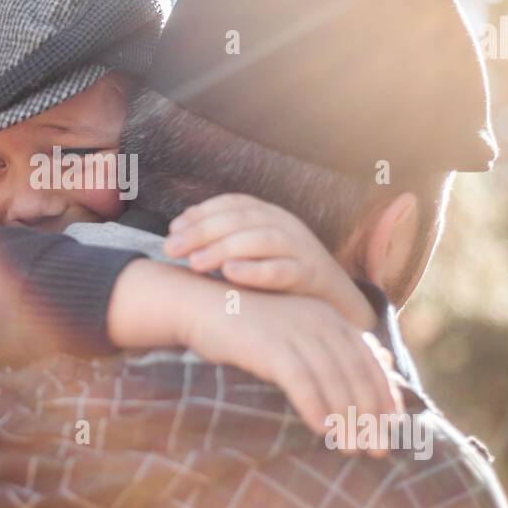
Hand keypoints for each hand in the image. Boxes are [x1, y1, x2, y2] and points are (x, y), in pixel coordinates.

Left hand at [164, 193, 374, 329]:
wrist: (335, 303)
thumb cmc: (282, 277)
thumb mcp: (253, 252)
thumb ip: (222, 240)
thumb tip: (179, 232)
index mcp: (271, 214)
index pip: (233, 203)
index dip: (201, 213)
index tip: (173, 229)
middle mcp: (286, 225)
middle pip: (241, 219)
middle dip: (203, 231)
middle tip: (172, 248)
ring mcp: (301, 248)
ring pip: (261, 240)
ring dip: (224, 249)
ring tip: (195, 263)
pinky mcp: (311, 276)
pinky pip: (282, 270)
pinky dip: (255, 271)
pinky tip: (230, 274)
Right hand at [182, 289, 406, 455]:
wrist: (199, 306)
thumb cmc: (247, 327)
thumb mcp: (294, 332)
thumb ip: (330, 347)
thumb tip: (380, 365)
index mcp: (329, 317)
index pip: (370, 360)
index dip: (384, 395)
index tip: (392, 427)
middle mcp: (318, 320)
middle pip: (355, 373)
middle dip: (370, 415)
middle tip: (377, 450)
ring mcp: (294, 330)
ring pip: (332, 379)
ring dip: (346, 418)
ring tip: (352, 449)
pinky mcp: (269, 343)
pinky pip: (299, 378)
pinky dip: (314, 405)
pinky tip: (322, 429)